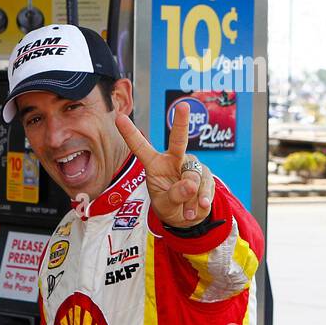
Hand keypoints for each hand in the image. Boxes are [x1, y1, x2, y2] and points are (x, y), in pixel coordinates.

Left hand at [115, 102, 214, 226]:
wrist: (189, 217)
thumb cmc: (170, 206)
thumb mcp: (166, 205)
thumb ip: (175, 195)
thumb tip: (191, 183)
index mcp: (155, 164)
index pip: (140, 147)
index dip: (130, 133)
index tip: (119, 117)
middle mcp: (174, 159)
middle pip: (178, 140)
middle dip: (181, 122)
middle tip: (184, 107)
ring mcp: (191, 164)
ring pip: (193, 175)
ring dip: (191, 197)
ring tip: (187, 212)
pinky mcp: (206, 173)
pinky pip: (206, 185)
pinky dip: (203, 199)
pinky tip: (201, 206)